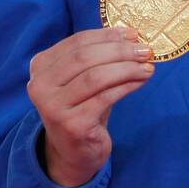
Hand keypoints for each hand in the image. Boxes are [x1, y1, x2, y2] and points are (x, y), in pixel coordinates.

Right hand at [27, 25, 154, 187]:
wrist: (73, 153)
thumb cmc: (82, 108)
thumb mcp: (84, 79)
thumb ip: (99, 57)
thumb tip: (132, 36)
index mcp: (41, 66)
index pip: (77, 41)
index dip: (108, 35)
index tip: (134, 34)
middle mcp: (40, 85)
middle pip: (85, 57)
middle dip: (120, 50)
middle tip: (145, 50)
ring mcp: (53, 106)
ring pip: (95, 77)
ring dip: (127, 68)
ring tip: (148, 66)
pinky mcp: (71, 124)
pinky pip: (105, 98)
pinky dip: (126, 86)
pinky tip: (141, 82)